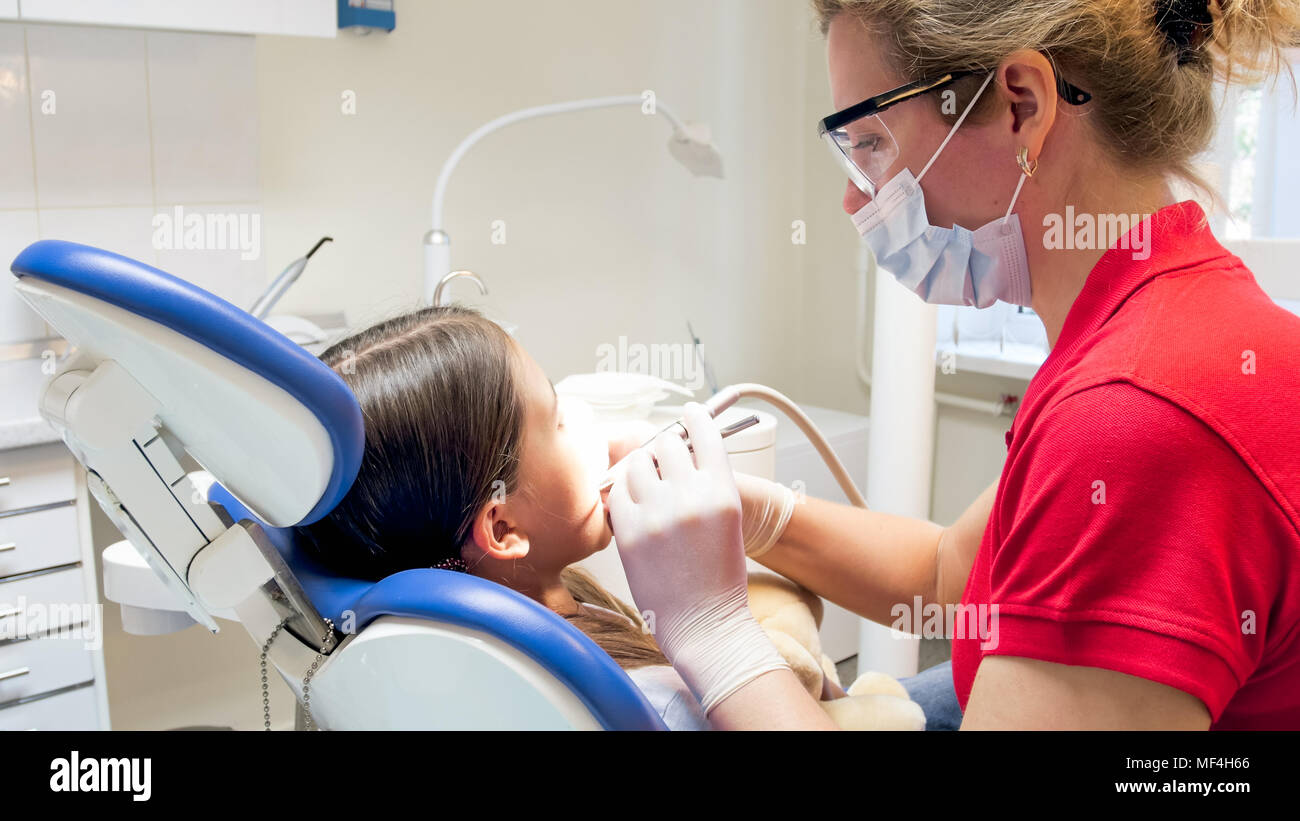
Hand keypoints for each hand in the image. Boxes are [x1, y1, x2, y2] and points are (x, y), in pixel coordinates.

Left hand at [605, 402, 789, 713]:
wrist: (705, 624)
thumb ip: (706, 482)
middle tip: (663, 463)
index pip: (704, 433)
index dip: (694, 418)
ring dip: (639, 468)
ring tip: (647, 489)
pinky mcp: (630, 532)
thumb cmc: (718, 576)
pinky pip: (617, 494)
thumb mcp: (728, 520)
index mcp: (722, 492)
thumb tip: (678, 450)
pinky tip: (633, 508)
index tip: (689, 414)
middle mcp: (690, 497)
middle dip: (664, 449)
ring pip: (636, 463)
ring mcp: (657, 514)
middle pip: (666, 443)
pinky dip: (623, 496)